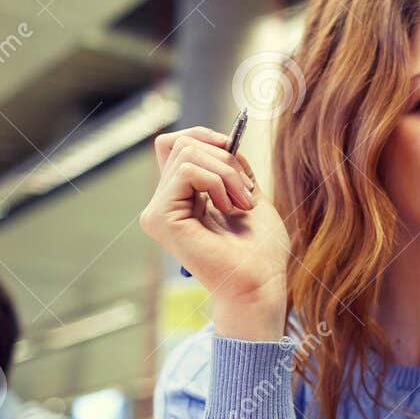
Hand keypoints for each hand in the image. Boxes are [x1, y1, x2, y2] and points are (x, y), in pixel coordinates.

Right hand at [138, 127, 289, 339]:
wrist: (262, 282)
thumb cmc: (261, 249)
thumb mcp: (248, 194)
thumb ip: (231, 167)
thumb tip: (222, 140)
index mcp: (180, 198)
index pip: (174, 144)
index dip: (204, 136)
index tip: (233, 149)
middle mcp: (163, 204)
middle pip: (182, 144)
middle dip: (225, 158)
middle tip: (246, 193)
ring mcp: (158, 212)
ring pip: (187, 154)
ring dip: (227, 173)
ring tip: (243, 204)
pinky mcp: (161, 219)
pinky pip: (187, 171)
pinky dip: (218, 181)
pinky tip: (229, 208)